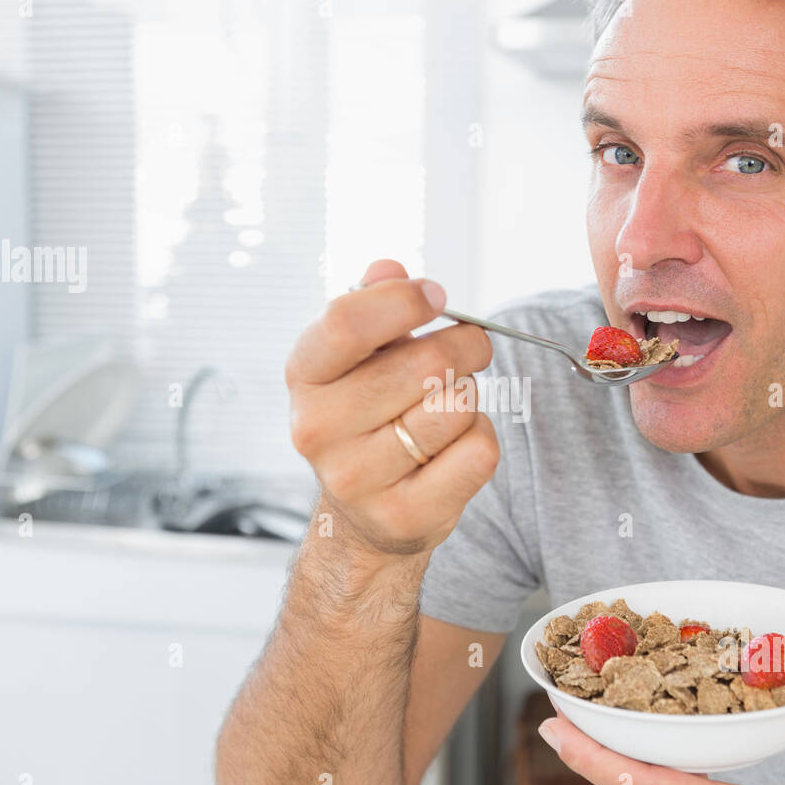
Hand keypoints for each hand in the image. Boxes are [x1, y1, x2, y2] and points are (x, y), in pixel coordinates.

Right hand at [287, 259, 498, 558]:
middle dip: (466, 345)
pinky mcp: (402, 515)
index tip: (437, 296)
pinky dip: (481, 439)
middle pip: (423, 364)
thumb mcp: (359, 356)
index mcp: (304, 376)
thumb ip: (372, 304)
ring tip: (449, 404)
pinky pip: (477, 453)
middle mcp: (317, 429)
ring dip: (470, 396)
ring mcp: (356, 478)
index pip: (347, 322)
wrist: (363, 514)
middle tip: (474, 346)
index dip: (404, 300)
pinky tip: (455, 446)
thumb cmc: (368, 416)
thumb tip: (390, 269)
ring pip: (456, 408)